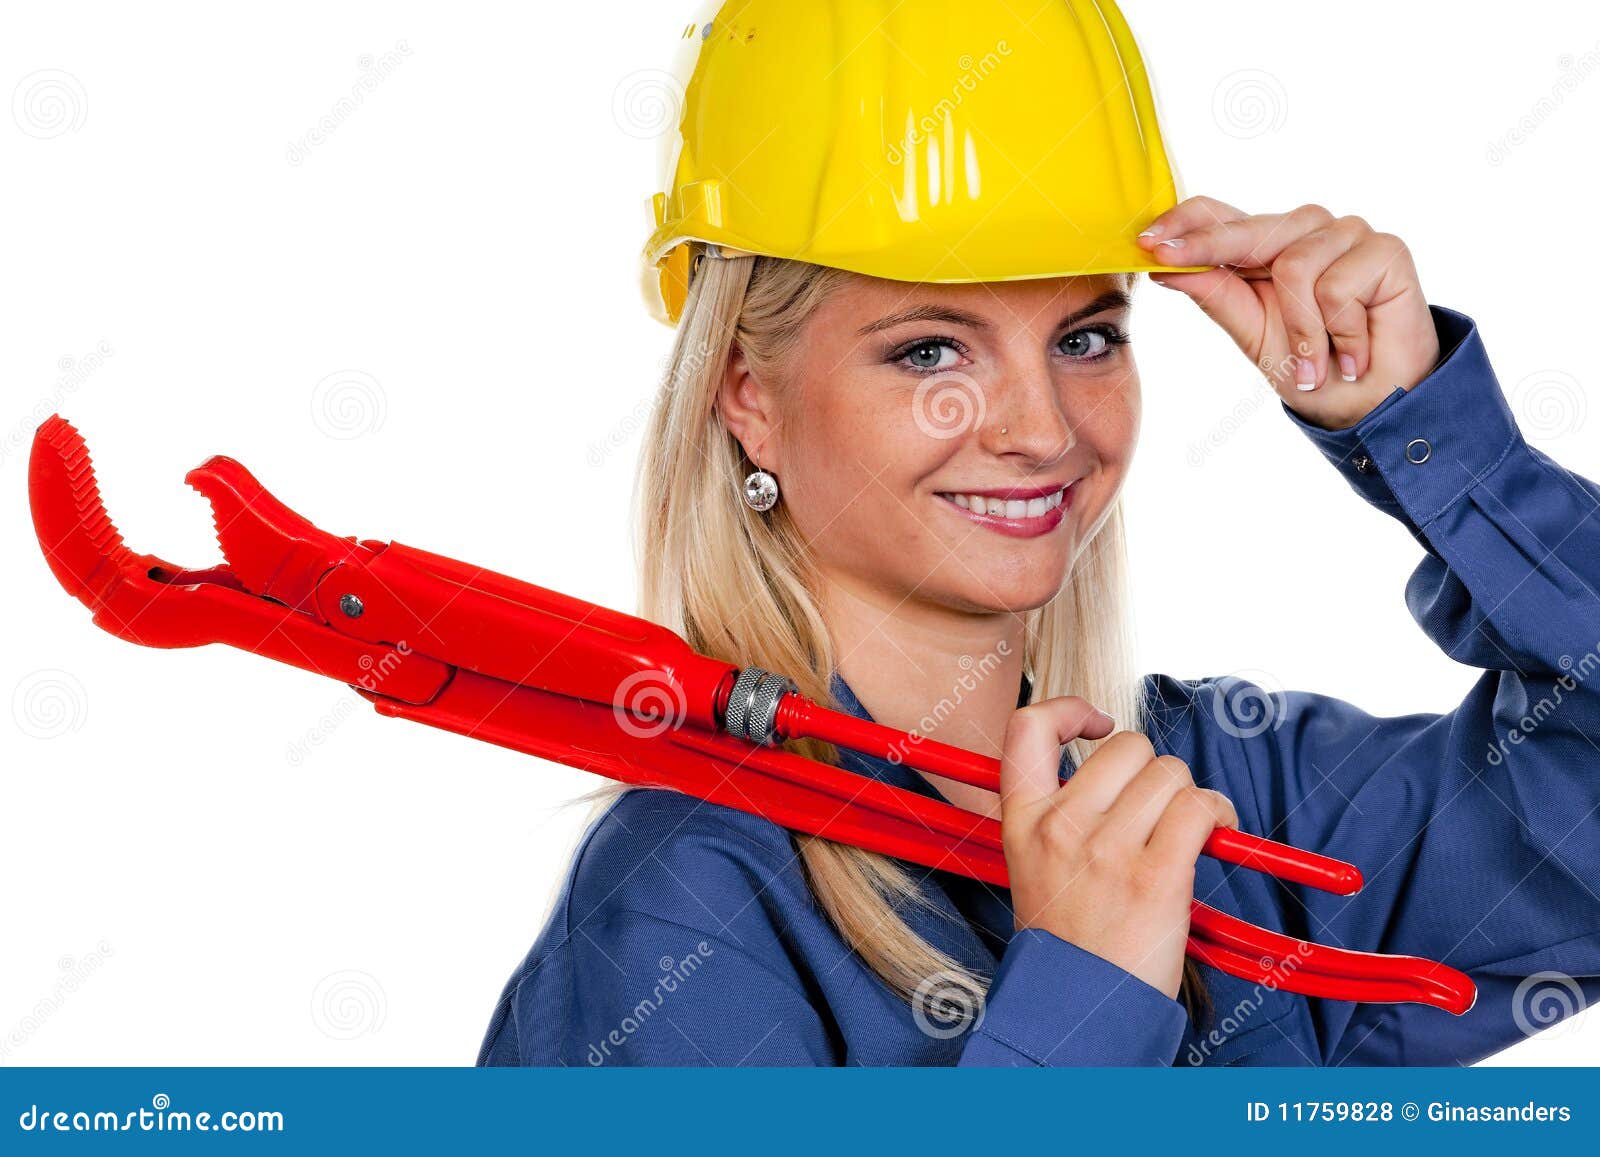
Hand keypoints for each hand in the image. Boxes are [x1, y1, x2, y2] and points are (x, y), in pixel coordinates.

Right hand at [998, 697, 1237, 999]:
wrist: (1078, 1014)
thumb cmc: (1069, 943)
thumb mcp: (1036, 867)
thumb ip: (1062, 814)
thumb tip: (1122, 767)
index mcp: (1023, 821)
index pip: (1030, 727)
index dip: (1069, 709)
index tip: (1097, 725)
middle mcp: (1060, 826)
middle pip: (1126, 747)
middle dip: (1154, 770)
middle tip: (1158, 809)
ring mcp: (1106, 850)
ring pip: (1171, 774)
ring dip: (1191, 796)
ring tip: (1189, 831)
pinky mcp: (1156, 876)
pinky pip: (1200, 808)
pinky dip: (1219, 816)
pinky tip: (1214, 837)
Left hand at [1138, 197, 1440, 430]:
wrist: (1372, 403)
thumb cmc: (1312, 368)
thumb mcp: (1253, 334)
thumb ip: (1216, 295)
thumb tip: (1164, 266)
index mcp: (1266, 248)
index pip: (1220, 214)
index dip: (1182, 221)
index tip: (1144, 240)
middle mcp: (1304, 232)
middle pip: (1249, 227)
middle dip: (1208, 250)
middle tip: (1162, 259)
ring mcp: (1346, 235)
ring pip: (1293, 264)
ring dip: (1302, 329)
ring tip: (1317, 360)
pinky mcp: (1385, 249)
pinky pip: (1335, 285)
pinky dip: (1338, 332)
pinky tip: (1353, 353)